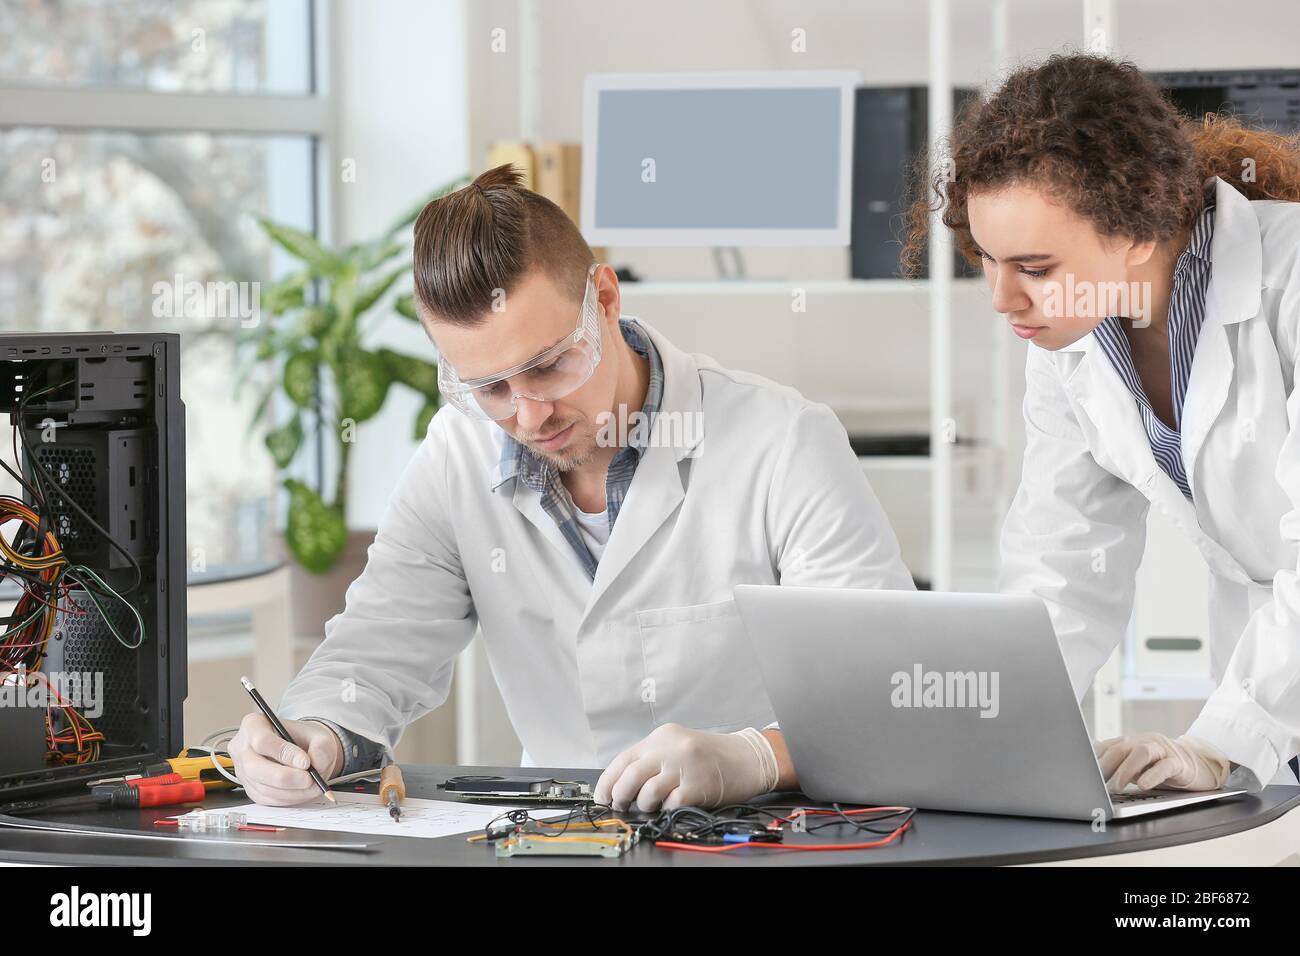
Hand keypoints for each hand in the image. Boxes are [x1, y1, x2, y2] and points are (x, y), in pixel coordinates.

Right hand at [228, 713, 343, 805]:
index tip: (306, 762)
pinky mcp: (250, 789)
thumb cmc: (304, 739)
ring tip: (313, 785)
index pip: (263, 741)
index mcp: (253, 725)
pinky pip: (267, 799)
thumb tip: (317, 762)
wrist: (301, 752)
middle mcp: (242, 748)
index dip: (284, 754)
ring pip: (262, 788)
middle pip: (255, 768)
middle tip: (310, 780)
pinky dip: (288, 798)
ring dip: (291, 791)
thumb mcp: (318, 735)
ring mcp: (243, 771)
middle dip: (286, 778)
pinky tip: (303, 791)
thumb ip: (322, 746)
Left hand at [594, 723, 779, 811]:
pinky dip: (665, 809)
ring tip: (649, 806)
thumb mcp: (676, 746)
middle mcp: (672, 749)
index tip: (602, 796)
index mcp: (662, 737)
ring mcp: (686, 767)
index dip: (608, 781)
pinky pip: (670, 805)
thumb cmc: (708, 756)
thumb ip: (650, 760)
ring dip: (643, 805)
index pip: (624, 759)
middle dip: (620, 795)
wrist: (747, 758)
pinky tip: (671, 805)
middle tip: (620, 805)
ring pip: (647, 792)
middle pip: (631, 775)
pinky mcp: (698, 787)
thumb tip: (619, 784)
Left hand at [1094, 733, 1229, 792]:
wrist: (1199, 763)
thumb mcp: (1136, 766)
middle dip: (1105, 765)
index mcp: (1131, 741)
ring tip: (1116, 786)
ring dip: (1126, 770)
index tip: (1080, 773)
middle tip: (1094, 782)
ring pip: (1142, 752)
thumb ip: (1117, 765)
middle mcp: (1144, 741)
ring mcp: (1162, 749)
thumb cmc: (1161, 766)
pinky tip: (1144, 786)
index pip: (1107, 746)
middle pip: (1120, 747)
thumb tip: (1090, 771)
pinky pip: (1165, 766)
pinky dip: (1153, 775)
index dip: (1093, 759)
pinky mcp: (1179, 762)